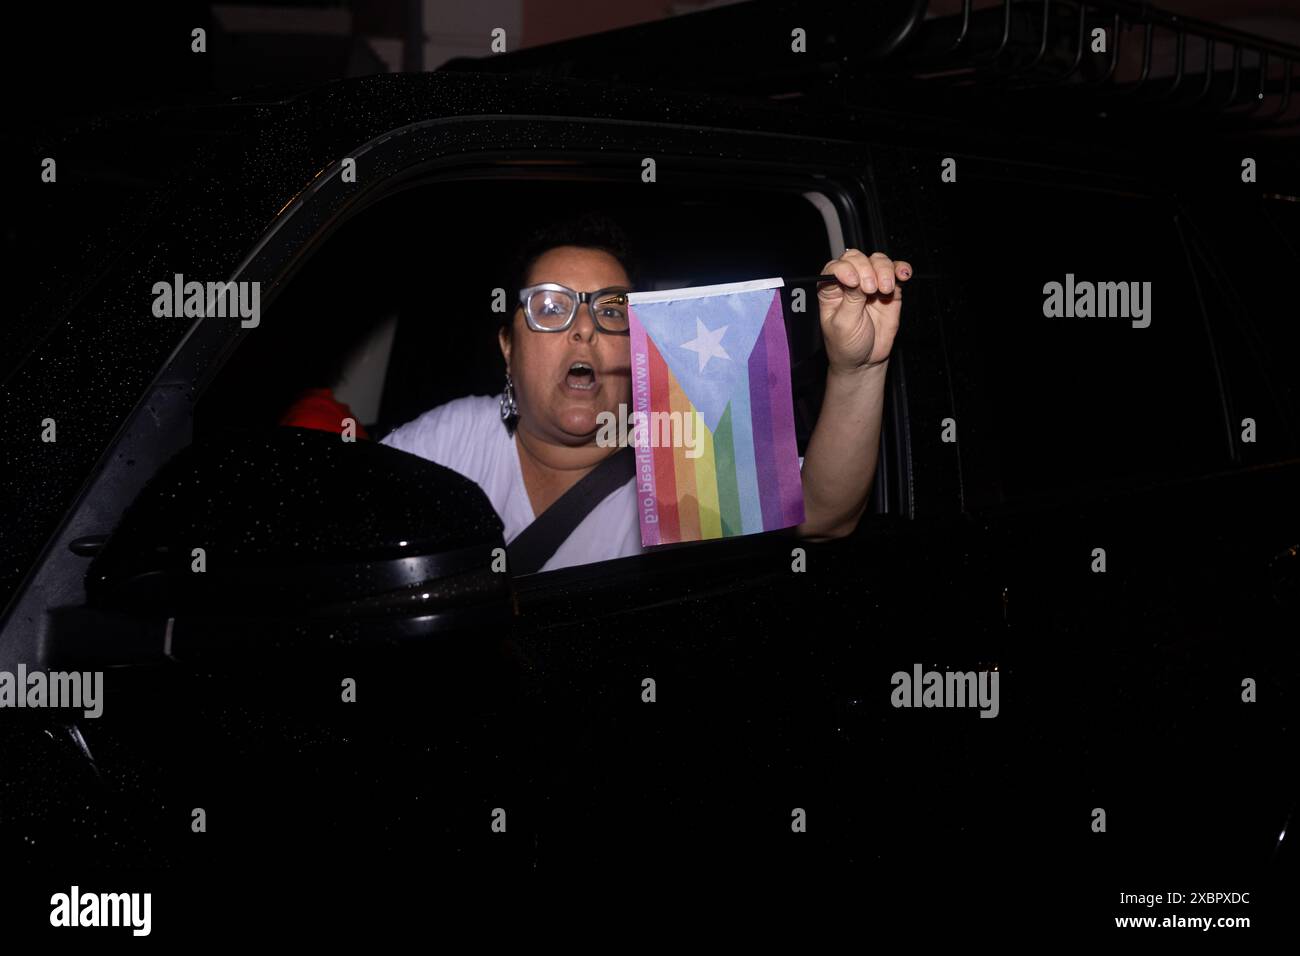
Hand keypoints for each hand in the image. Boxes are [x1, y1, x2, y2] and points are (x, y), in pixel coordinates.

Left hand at [817, 249, 910, 373]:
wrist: (864, 362)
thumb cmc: (845, 345)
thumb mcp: (843, 324)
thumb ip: (851, 300)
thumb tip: (858, 278)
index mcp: (831, 289)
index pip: (836, 267)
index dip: (845, 269)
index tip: (853, 281)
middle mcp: (850, 282)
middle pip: (857, 259)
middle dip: (866, 269)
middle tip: (870, 289)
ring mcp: (871, 284)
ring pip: (878, 262)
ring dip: (884, 270)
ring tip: (885, 289)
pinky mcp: (890, 290)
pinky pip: (897, 272)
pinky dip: (901, 269)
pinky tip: (903, 276)